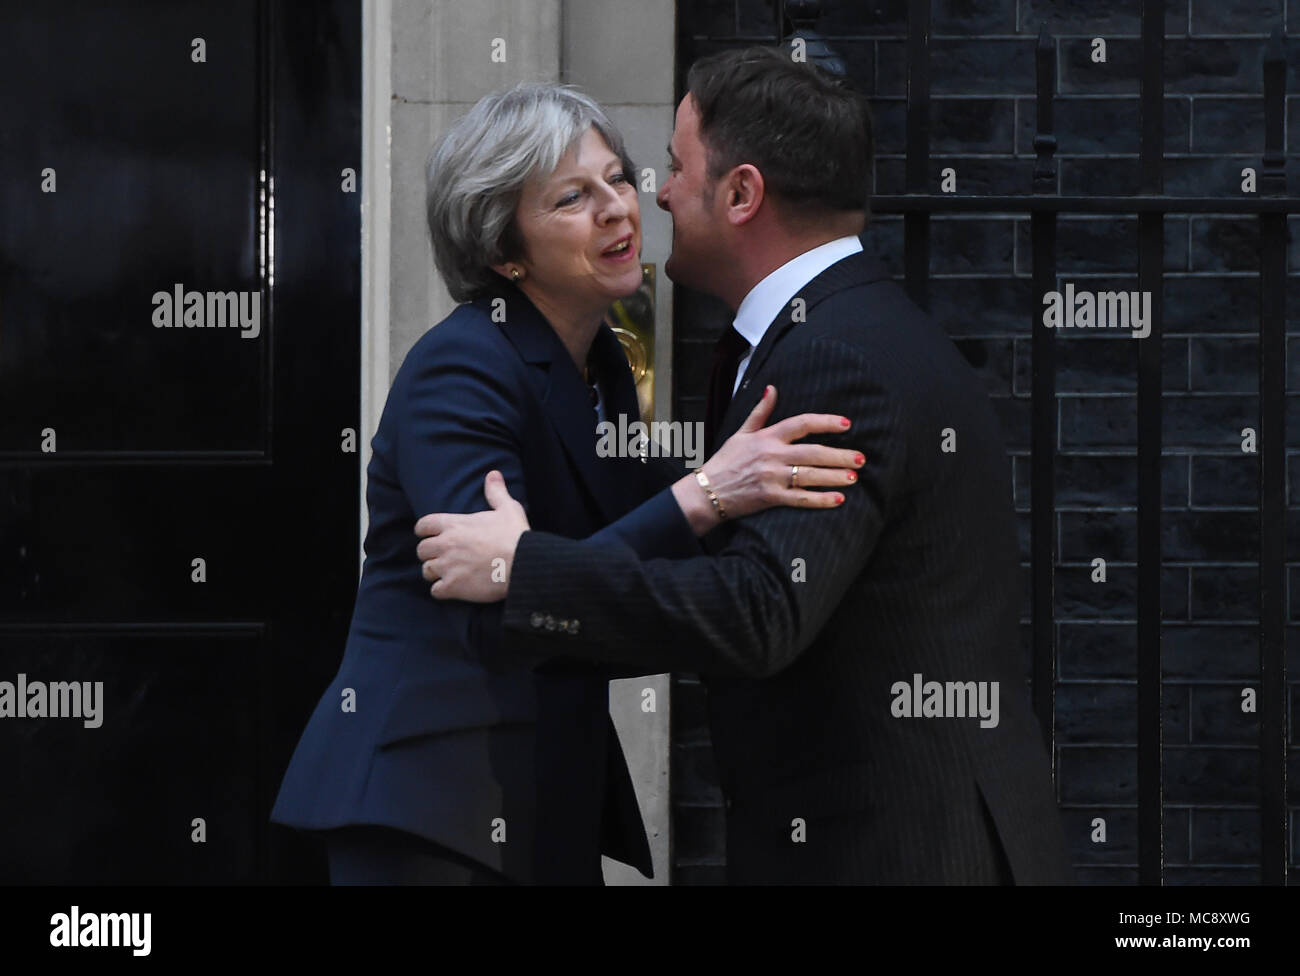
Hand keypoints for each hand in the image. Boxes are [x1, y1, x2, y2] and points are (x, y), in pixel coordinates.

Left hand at [414, 470, 529, 602]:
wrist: (524, 564)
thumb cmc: (515, 536)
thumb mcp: (508, 508)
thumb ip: (496, 492)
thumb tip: (493, 474)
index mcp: (454, 524)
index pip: (423, 525)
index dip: (425, 531)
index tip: (432, 535)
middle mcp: (446, 545)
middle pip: (421, 550)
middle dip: (430, 554)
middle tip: (443, 557)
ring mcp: (447, 567)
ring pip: (426, 570)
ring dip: (435, 572)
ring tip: (448, 573)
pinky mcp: (453, 587)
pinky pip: (435, 591)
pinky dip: (442, 590)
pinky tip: (453, 589)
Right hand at [671, 385, 862, 533]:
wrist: (707, 491)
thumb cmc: (725, 461)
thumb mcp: (741, 433)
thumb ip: (760, 412)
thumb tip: (772, 388)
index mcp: (767, 436)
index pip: (802, 423)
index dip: (826, 422)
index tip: (847, 424)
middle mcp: (771, 455)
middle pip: (813, 452)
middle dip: (840, 455)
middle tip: (861, 458)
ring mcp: (771, 477)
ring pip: (810, 475)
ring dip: (835, 476)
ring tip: (854, 476)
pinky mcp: (770, 497)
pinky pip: (800, 498)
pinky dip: (820, 499)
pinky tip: (838, 499)